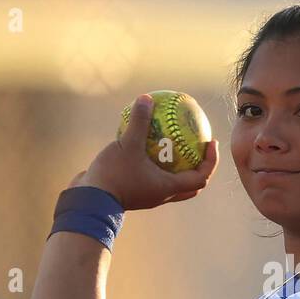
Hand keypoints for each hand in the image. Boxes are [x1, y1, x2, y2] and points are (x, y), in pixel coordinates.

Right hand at [67, 93, 218, 210]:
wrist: (87, 201)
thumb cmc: (112, 176)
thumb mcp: (127, 144)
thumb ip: (139, 121)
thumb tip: (147, 98)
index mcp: (168, 188)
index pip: (201, 177)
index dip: (211, 161)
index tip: (211, 142)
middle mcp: (162, 195)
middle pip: (191, 185)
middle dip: (200, 167)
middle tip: (200, 146)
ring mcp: (148, 195)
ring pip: (171, 183)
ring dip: (177, 167)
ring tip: (174, 144)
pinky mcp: (133, 192)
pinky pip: (150, 178)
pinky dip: (154, 164)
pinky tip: (145, 145)